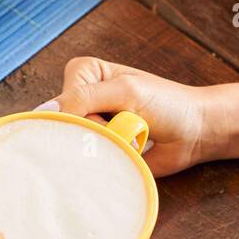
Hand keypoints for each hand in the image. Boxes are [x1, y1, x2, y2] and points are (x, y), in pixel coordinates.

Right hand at [54, 56, 210, 175]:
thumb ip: (84, 98)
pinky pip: (87, 164)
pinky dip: (105, 162)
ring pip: (75, 147)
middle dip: (95, 134)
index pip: (63, 103)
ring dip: (104, 148)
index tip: (115, 110)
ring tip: (129, 140)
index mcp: (84, 74)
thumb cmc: (167, 103)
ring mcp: (89, 127)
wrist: (195, 133)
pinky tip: (125, 154)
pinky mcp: (98, 150)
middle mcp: (80, 99)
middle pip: (67, 127)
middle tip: (125, 127)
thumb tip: (44, 112)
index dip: (86, 115)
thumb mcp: (125, 91)